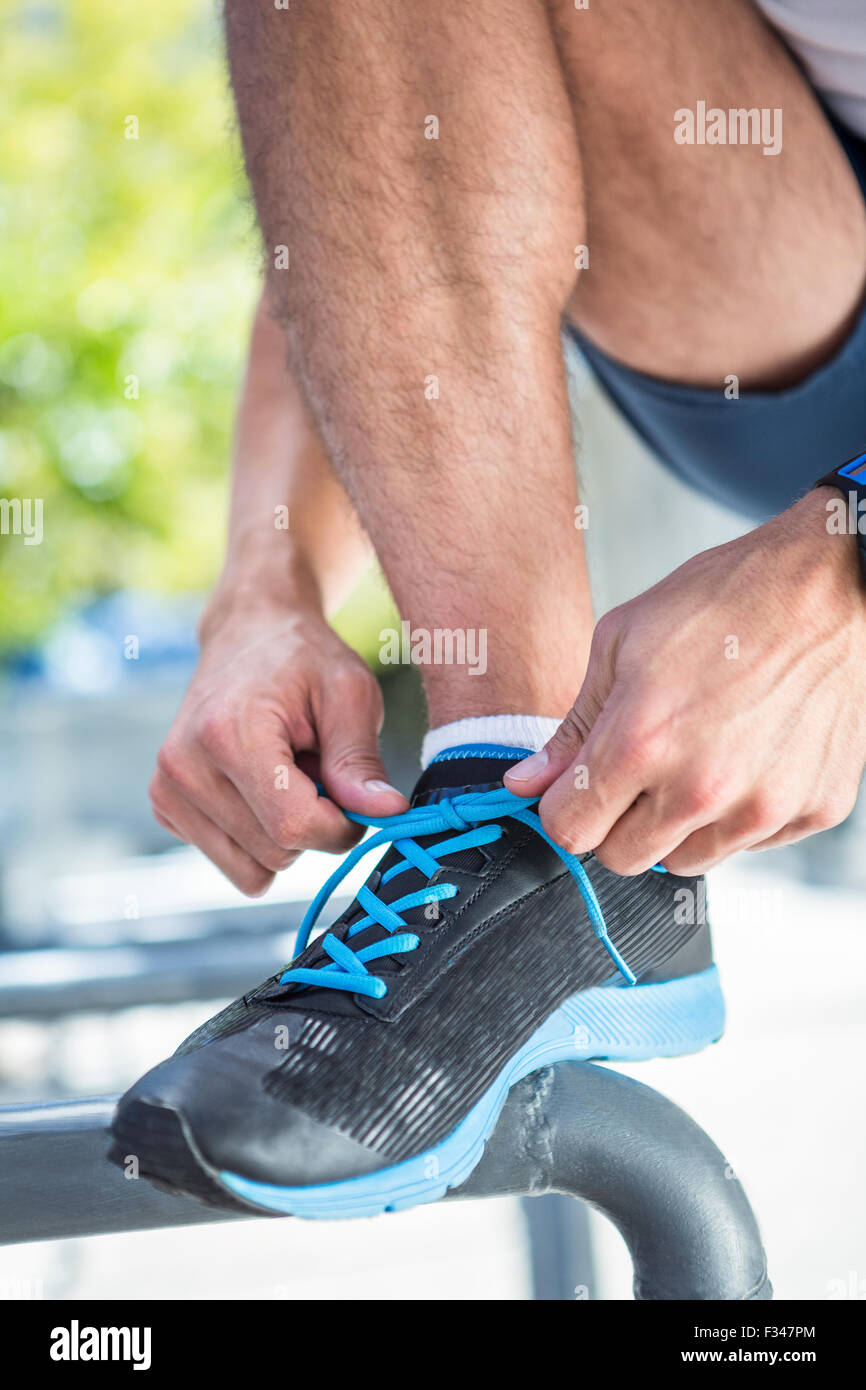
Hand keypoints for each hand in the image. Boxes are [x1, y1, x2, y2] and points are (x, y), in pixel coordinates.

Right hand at [150, 596, 406, 894]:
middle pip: (276, 852)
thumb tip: (389, 813)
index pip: (293, 826)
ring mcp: (167, 790)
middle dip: (314, 826)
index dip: (340, 826)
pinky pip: (231, 862)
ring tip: (286, 776)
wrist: (248, 633)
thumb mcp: (349, 693)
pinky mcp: (165, 807)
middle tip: (317, 770)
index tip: (355, 798)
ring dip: (285, 835)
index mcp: (227, 734)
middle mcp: (183, 767)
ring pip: (252, 870)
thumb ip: (362, 760)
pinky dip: (257, 837)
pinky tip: (259, 786)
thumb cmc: (304, 659)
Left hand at [505, 489, 865, 874]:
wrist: (830, 587)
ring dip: (676, 824)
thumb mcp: (621, 644)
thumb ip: (572, 728)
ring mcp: (763, 806)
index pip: (570, 832)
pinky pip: (749, 843)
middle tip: (637, 769)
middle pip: (623, 858)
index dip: (564, 809)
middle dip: (615, 821)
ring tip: (696, 756)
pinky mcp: (812, 811)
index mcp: (642, 742)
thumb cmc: (725, 602)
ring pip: (686, 861)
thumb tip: (525, 784)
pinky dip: (738, 814)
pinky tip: (747, 754)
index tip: (575, 789)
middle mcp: (703, 788)